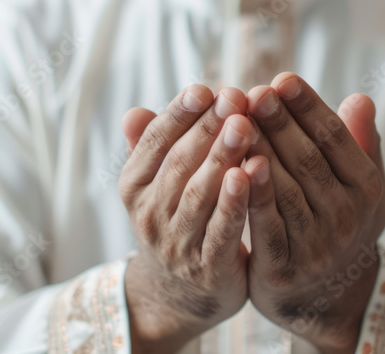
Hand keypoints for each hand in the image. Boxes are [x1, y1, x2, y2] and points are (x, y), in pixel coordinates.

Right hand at [118, 84, 260, 353]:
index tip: (205, 88)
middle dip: (208, 127)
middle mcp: (149, 214)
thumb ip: (152, 148)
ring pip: (200, 193)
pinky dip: (235, 203)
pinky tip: (251, 176)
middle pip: (180, 162)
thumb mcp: (156, 186)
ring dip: (223, 156)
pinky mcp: (208, 268)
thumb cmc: (177, 222)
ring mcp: (177, 243)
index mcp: (135, 186)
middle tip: (235, 96)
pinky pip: (222, 231)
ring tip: (245, 126)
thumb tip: (133, 112)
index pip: (155, 141)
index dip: (180, 113)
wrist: (179, 296)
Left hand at [243, 73, 384, 353]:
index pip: (335, 138)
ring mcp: (316, 244)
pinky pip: (266, 226)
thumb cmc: (340, 224)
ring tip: (238, 121)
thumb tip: (361, 98)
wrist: (329, 298)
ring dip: (261, 151)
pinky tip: (236, 168)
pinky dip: (253, 196)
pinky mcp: (284, 268)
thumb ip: (360, 143)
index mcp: (367, 188)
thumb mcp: (361, 188)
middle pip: (308, 160)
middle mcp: (347, 216)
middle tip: (253, 91)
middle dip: (279, 123)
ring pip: (285, 189)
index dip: (308, 107)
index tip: (282, 78)